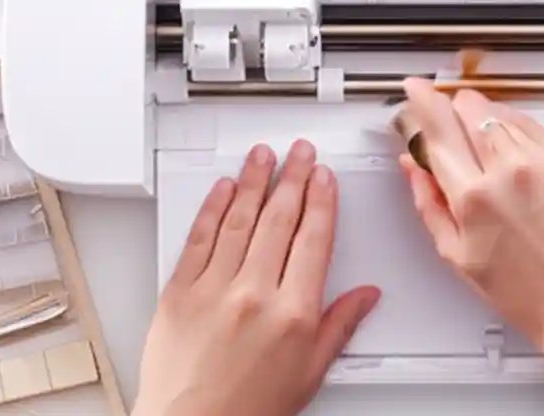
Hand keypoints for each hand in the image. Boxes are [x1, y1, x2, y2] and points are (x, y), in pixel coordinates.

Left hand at [133, 141, 379, 415]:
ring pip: (239, 219)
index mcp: (293, 313)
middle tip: (299, 154)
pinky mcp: (179, 293)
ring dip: (254, 181)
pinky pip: (198, 239)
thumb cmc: (248, 409)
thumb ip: (339, 326)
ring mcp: (214, 290)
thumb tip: (364, 296)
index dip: (322, 201)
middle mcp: (254, 294)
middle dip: (293, 178)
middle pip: (279, 219)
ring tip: (263, 156)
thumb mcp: (310, 372)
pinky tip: (223, 189)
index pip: (314, 239)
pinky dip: (212, 209)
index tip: (324, 178)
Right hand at [398, 81, 543, 415]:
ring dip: (479, 116)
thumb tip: (411, 165)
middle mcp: (508, 171)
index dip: (422, 101)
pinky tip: (503, 141)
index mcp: (473, 196)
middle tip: (442, 122)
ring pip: (498, 112)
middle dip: (450, 108)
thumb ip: (428, 203)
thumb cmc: (519, 288)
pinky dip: (509, 123)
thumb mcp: (455, 253)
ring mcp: (541, 162)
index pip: (439, 129)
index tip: (414, 89)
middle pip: (469, 109)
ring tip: (475, 143)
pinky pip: (529, 123)